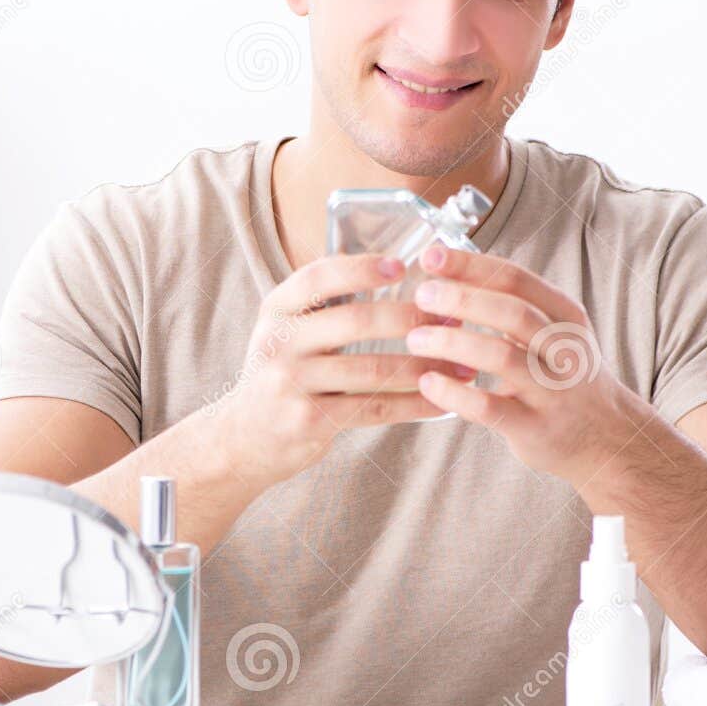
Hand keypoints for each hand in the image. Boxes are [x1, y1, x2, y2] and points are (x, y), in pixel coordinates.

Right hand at [204, 252, 473, 486]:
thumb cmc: (280, 376)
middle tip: (452, 317)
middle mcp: (279, 341)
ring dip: (424, 366)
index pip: (320, 277)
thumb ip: (324, 306)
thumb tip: (397, 273)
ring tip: (463, 364)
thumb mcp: (285, 331)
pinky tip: (441, 401)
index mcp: (276, 309)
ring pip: (372, 370)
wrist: (243, 439)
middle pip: (355, 321)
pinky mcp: (308, 420)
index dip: (363, 268)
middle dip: (411, 318)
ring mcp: (291, 382)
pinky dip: (413, 405)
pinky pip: (373, 409)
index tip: (403, 266)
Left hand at [401, 244, 653, 481]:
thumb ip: (508, 304)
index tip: (430, 255)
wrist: (607, 437)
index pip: (516, 279)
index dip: (470, 265)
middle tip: (421, 295)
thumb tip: (442, 269)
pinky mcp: (535, 429)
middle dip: (462, 299)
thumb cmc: (561, 374)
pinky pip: (489, 407)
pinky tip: (427, 382)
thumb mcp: (551, 331)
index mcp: (566, 316)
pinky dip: (454, 393)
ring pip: (500, 357)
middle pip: (512, 312)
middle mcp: (565, 349)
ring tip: (415, 339)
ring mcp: (553, 391)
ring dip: (451, 343)